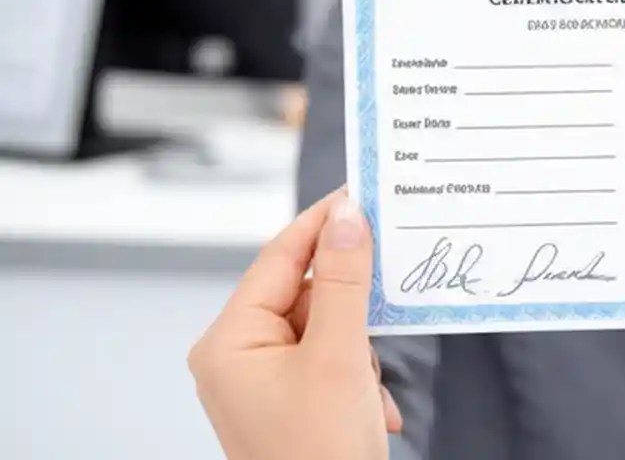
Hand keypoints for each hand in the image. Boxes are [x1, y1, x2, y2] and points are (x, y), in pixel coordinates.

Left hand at [188, 190, 401, 459]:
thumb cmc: (320, 454)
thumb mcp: (339, 357)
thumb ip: (342, 281)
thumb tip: (347, 219)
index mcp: (229, 343)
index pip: (278, 258)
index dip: (322, 223)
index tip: (361, 193)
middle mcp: (238, 359)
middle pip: (303, 294)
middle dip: (351, 304)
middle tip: (392, 283)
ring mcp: (262, 384)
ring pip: (324, 330)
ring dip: (360, 350)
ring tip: (372, 386)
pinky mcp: (289, 404)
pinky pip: (329, 363)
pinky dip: (359, 377)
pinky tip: (374, 409)